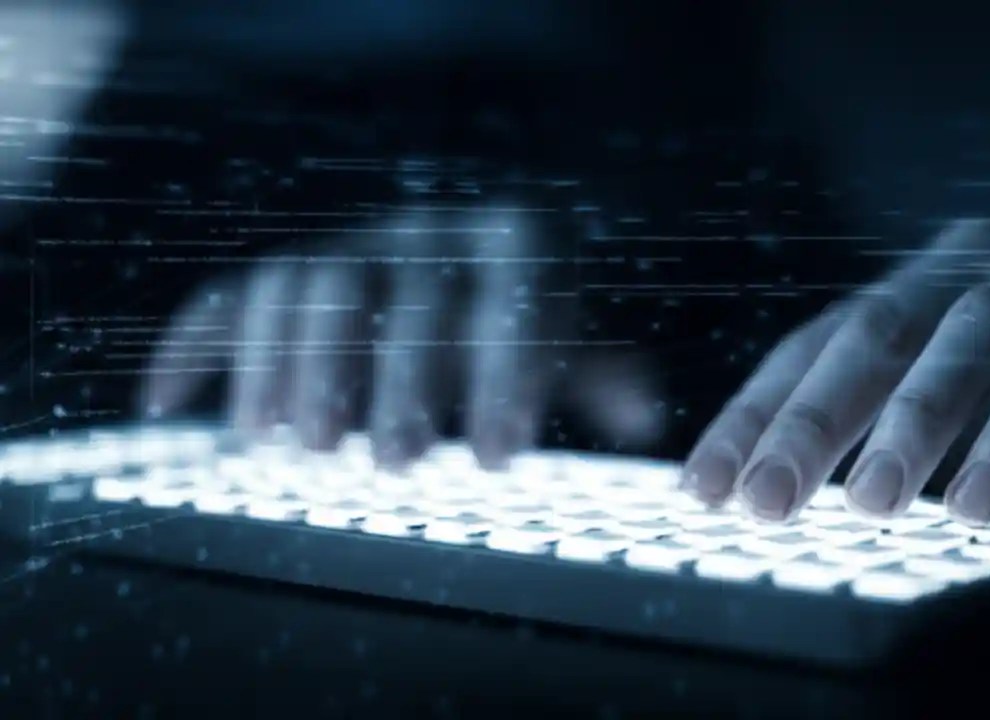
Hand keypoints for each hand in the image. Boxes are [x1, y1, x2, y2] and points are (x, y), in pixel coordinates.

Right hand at [142, 206, 661, 468]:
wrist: (460, 246)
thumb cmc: (525, 317)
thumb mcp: (577, 336)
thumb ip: (603, 375)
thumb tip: (642, 416)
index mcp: (514, 241)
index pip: (516, 292)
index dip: (506, 369)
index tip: (497, 454)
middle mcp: (428, 233)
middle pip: (404, 298)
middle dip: (397, 383)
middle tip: (395, 465)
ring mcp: (350, 246)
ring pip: (309, 289)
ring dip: (294, 366)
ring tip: (292, 445)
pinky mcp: (285, 270)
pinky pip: (226, 296)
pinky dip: (191, 348)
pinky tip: (167, 408)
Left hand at [681, 219, 989, 524]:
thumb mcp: (937, 350)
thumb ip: (859, 396)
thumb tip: (745, 474)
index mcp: (933, 276)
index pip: (827, 338)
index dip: (763, 413)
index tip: (709, 488)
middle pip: (912, 333)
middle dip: (844, 421)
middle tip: (788, 501)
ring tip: (956, 513)